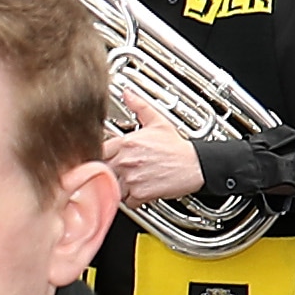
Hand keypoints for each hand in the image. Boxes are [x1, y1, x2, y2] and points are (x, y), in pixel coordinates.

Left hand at [100, 86, 206, 205]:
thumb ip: (139, 106)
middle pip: (102, 170)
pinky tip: (137, 191)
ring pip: (111, 187)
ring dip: (116, 186)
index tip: (104, 158)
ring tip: (128, 181)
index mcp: (127, 142)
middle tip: (116, 171)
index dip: (100, 156)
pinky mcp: (140, 194)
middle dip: (107, 171)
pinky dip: (130, 199)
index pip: (99, 151)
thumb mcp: (157, 121)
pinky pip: (126, 201)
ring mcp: (132, 178)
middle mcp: (126, 161)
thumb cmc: (176, 147)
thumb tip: (128, 93)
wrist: (194, 165)